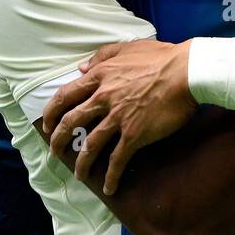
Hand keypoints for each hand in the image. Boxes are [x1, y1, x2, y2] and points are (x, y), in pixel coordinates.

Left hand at [42, 39, 195, 195]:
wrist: (187, 72)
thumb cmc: (162, 57)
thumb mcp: (128, 47)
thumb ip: (102, 56)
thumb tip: (81, 68)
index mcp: (101, 76)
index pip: (66, 95)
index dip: (52, 112)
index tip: (48, 123)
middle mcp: (104, 97)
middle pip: (71, 121)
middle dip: (58, 139)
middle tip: (55, 151)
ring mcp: (118, 117)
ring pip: (90, 144)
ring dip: (82, 163)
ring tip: (79, 175)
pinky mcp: (135, 134)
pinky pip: (117, 159)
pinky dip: (111, 175)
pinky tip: (110, 187)